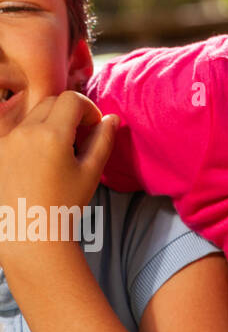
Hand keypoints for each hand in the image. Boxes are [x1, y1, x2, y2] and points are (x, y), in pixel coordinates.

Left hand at [0, 92, 117, 270]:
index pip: (72, 99)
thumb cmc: (64, 204)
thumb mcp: (91, 171)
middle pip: (52, 102)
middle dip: (70, 112)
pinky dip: (34, 135)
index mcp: (50, 134)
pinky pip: (19, 132)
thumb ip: (104, 139)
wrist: (29, 232)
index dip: (89, 109)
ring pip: (34, 115)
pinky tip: (41, 160)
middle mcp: (24, 132)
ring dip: (51, 122)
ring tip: (60, 150)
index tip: (94, 127)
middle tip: (80, 137)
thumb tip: (112, 118)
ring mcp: (6, 142)